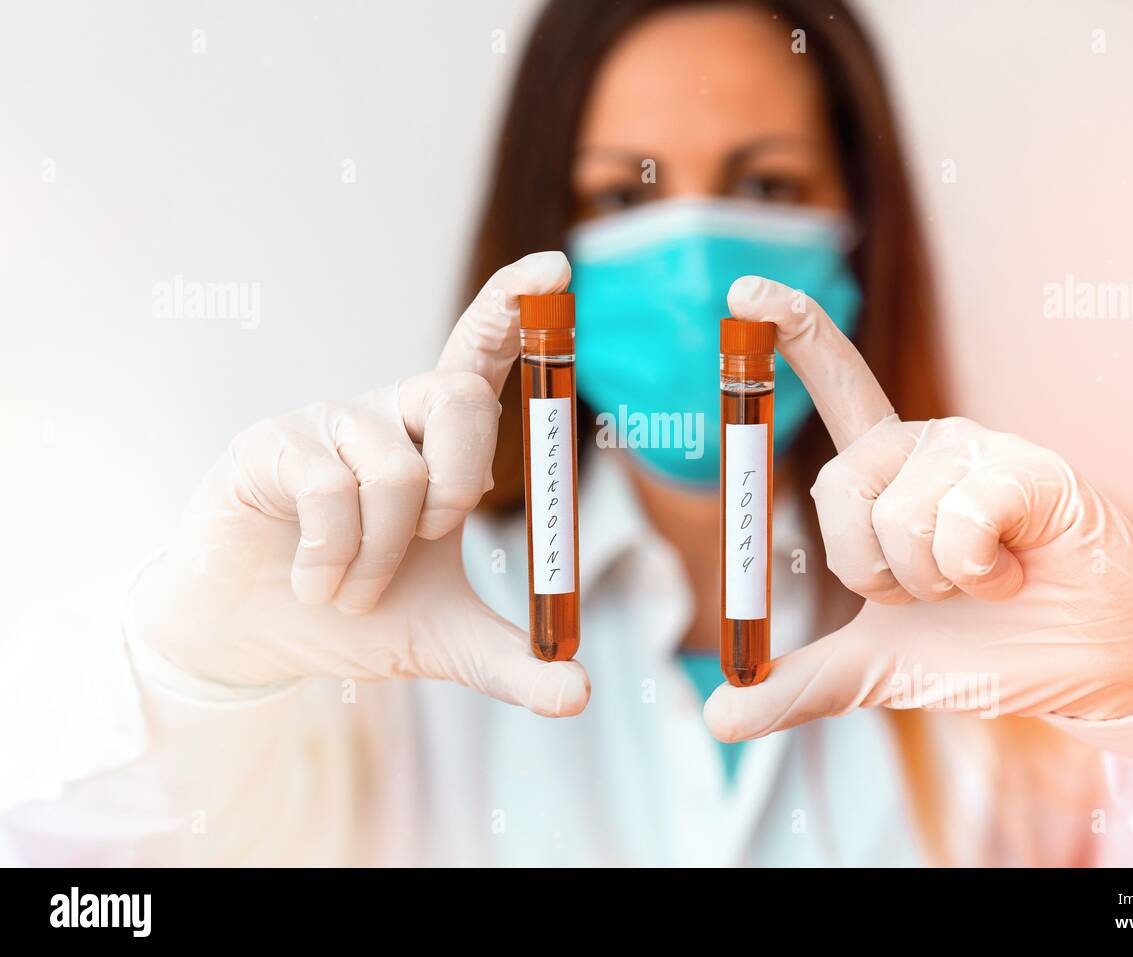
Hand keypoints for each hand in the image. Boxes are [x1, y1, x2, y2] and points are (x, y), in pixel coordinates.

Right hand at [129, 252, 588, 716]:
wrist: (257, 636)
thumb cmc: (355, 614)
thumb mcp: (445, 641)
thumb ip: (514, 661)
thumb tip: (583, 695)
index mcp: (440, 438)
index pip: (484, 353)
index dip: (516, 307)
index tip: (556, 271)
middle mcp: (391, 413)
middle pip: (460, 397)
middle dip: (461, 486)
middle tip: (430, 543)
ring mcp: (329, 421)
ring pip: (394, 468)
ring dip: (383, 556)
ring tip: (354, 589)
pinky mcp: (271, 443)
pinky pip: (329, 491)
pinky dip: (333, 559)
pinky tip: (314, 582)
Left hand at [704, 276, 1132, 739]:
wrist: (1087, 665)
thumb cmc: (987, 647)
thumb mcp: (877, 670)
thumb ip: (800, 685)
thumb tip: (719, 716)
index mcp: (887, 474)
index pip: (836, 389)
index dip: (792, 334)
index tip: (743, 290)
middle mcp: (925, 446)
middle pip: (836, 486)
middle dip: (873, 571)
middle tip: (933, 590)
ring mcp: (977, 451)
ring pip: (898, 514)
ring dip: (934, 581)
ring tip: (985, 578)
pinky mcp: (1028, 466)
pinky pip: (958, 520)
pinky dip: (979, 572)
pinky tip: (1017, 568)